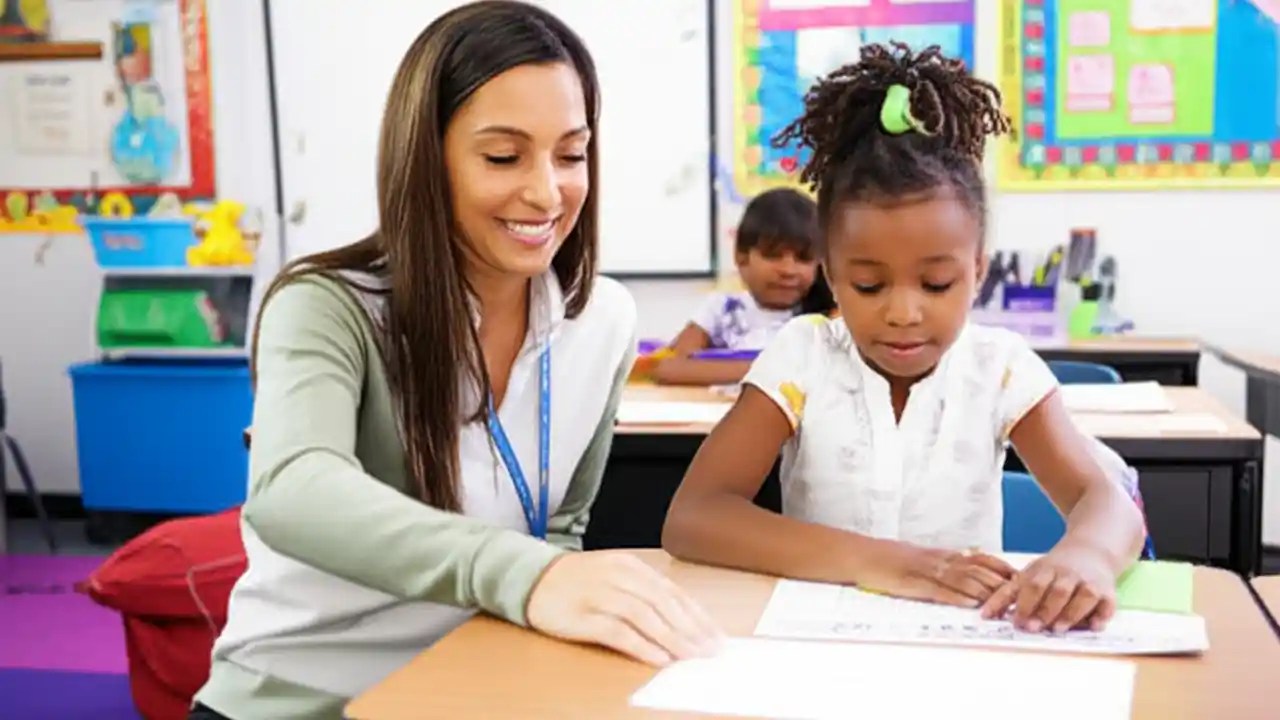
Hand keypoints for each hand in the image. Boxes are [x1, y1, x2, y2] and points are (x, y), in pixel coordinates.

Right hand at [525, 551, 723, 665]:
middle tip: (711, 650)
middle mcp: (618, 576)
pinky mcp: (581, 616)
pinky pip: (617, 632)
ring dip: (673, 639)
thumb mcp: (615, 577)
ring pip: (645, 617)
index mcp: (631, 566)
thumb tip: (683, 621)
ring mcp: (599, 594)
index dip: (697, 616)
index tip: (716, 636)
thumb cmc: (578, 581)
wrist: (531, 577)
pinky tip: (659, 659)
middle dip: (692, 630)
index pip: (672, 592)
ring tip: (692, 657)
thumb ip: (645, 593)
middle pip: (663, 604)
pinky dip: (641, 646)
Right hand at [861, 542, 1016, 606]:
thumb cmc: (890, 558)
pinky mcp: (912, 583)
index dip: (1000, 566)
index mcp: (942, 554)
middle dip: (999, 581)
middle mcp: (938, 560)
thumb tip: (968, 564)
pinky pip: (938, 590)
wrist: (863, 555)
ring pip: (961, 579)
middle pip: (975, 569)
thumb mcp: (922, 557)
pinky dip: (955, 597)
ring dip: (983, 590)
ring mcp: (926, 571)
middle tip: (1021, 591)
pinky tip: (969, 604)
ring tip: (1003, 601)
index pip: (978, 557)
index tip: (1020, 575)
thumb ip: (944, 562)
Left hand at [979, 544, 1116, 633]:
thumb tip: (985, 615)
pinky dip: (1102, 615)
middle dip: (1045, 610)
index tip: (1016, 622)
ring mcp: (1089, 582)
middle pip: (1057, 591)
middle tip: (1033, 629)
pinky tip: (1094, 626)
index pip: (1034, 584)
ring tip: (1058, 630)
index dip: (1025, 603)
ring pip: (1082, 596)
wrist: (1091, 550)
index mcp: (1046, 569)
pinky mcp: (1108, 592)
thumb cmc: (1054, 568)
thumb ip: (1008, 594)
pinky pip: (1107, 603)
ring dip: (1070, 614)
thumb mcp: (1030, 574)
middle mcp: (1068, 574)